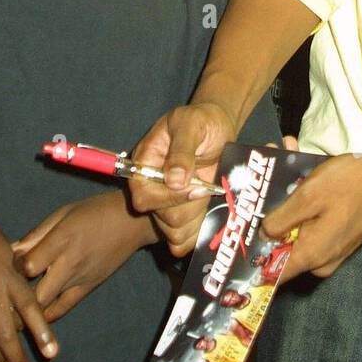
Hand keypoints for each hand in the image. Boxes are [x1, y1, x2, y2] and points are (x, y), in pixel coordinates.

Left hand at [10, 192, 154, 322]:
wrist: (131, 223)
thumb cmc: (94, 212)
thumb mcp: (63, 213)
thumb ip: (37, 234)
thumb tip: (11, 250)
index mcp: (62, 239)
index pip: (29, 265)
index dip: (13, 267)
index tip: (6, 264)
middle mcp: (70, 263)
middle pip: (35, 295)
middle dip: (16, 300)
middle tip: (2, 300)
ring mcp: (80, 280)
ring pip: (47, 308)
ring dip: (28, 312)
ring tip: (13, 314)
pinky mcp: (87, 289)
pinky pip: (62, 309)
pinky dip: (46, 315)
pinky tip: (34, 316)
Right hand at [128, 102, 236, 257]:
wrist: (218, 128)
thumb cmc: (201, 121)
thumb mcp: (191, 124)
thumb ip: (182, 149)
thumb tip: (174, 180)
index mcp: (145, 164)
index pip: (143, 196)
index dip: (167, 198)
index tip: (196, 186)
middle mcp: (153, 188)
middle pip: (161, 218)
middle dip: (190, 206)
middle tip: (209, 186)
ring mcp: (168, 204)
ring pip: (175, 232)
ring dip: (198, 217)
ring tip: (211, 194)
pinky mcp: (184, 215)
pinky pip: (185, 239)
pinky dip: (200, 232)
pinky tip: (212, 212)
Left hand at [261, 143, 361, 280]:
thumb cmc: (351, 185)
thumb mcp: (309, 196)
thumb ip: (281, 219)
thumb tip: (262, 234)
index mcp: (311, 256)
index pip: (272, 272)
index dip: (251, 257)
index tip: (234, 234)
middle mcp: (320, 260)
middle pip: (281, 241)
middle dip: (268, 207)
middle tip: (259, 173)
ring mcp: (332, 248)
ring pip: (296, 225)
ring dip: (286, 194)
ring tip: (279, 155)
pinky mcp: (339, 234)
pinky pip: (312, 219)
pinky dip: (303, 196)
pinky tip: (297, 163)